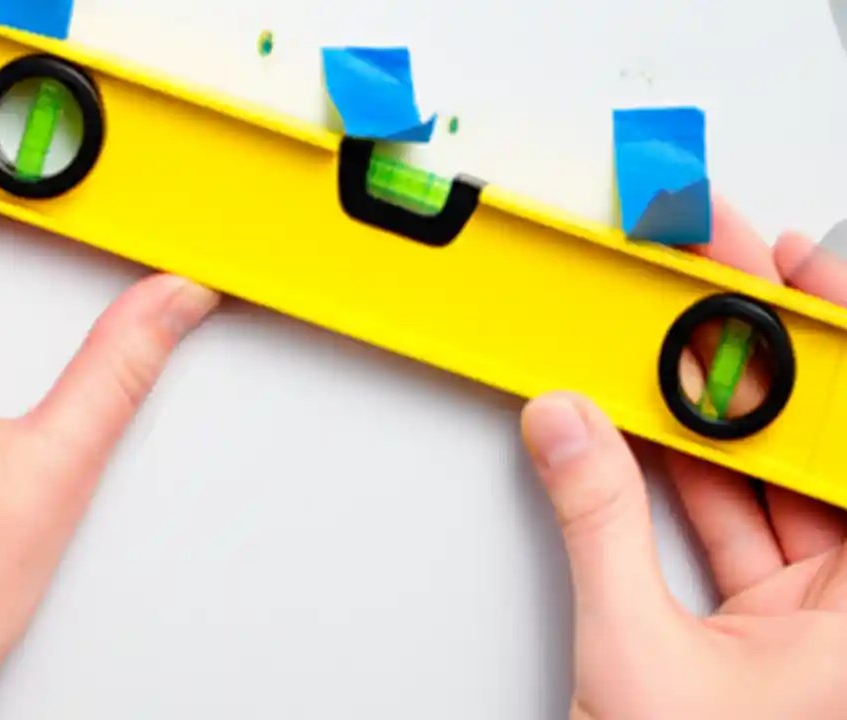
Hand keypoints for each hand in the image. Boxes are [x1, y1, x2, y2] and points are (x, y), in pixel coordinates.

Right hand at [521, 201, 845, 718]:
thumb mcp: (639, 657)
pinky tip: (645, 416)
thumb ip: (597, 525)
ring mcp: (819, 618)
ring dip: (714, 411)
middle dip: (759, 356)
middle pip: (816, 448)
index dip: (828, 342)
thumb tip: (564, 429)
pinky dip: (685, 473)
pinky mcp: (769, 630)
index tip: (790, 268)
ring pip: (771, 481)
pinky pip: (733, 524)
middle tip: (716, 278)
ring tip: (666, 334)